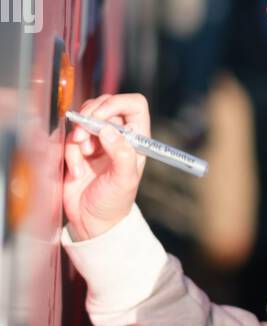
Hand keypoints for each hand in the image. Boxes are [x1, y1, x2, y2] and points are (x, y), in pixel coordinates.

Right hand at [63, 94, 149, 240]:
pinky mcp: (78, 149)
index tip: (101, 117)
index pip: (133, 105)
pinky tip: (77, 172)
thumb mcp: (124, 180)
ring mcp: (97, 140)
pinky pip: (70, 137)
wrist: (92, 222)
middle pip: (105, 104)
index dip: (117, 103)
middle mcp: (118, 135)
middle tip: (84, 135)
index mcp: (136, 138)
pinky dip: (71, 153)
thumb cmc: (115, 203)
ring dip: (80, 134)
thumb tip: (109, 130)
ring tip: (83, 154)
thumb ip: (121, 153)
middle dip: (91, 116)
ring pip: (84, 117)